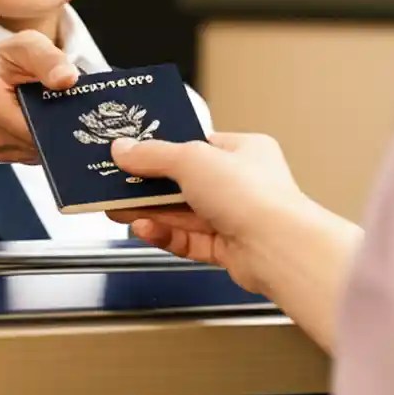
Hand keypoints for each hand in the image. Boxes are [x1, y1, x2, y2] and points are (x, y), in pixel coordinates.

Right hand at [108, 134, 357, 305]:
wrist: (279, 248)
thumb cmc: (256, 197)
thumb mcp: (192, 160)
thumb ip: (153, 155)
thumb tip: (125, 149)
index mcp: (244, 152)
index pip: (196, 145)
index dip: (162, 150)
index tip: (131, 153)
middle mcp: (242, 184)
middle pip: (184, 182)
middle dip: (148, 186)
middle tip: (115, 186)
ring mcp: (235, 218)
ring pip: (182, 213)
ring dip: (149, 212)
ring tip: (117, 210)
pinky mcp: (227, 249)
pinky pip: (188, 239)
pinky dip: (164, 234)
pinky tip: (144, 229)